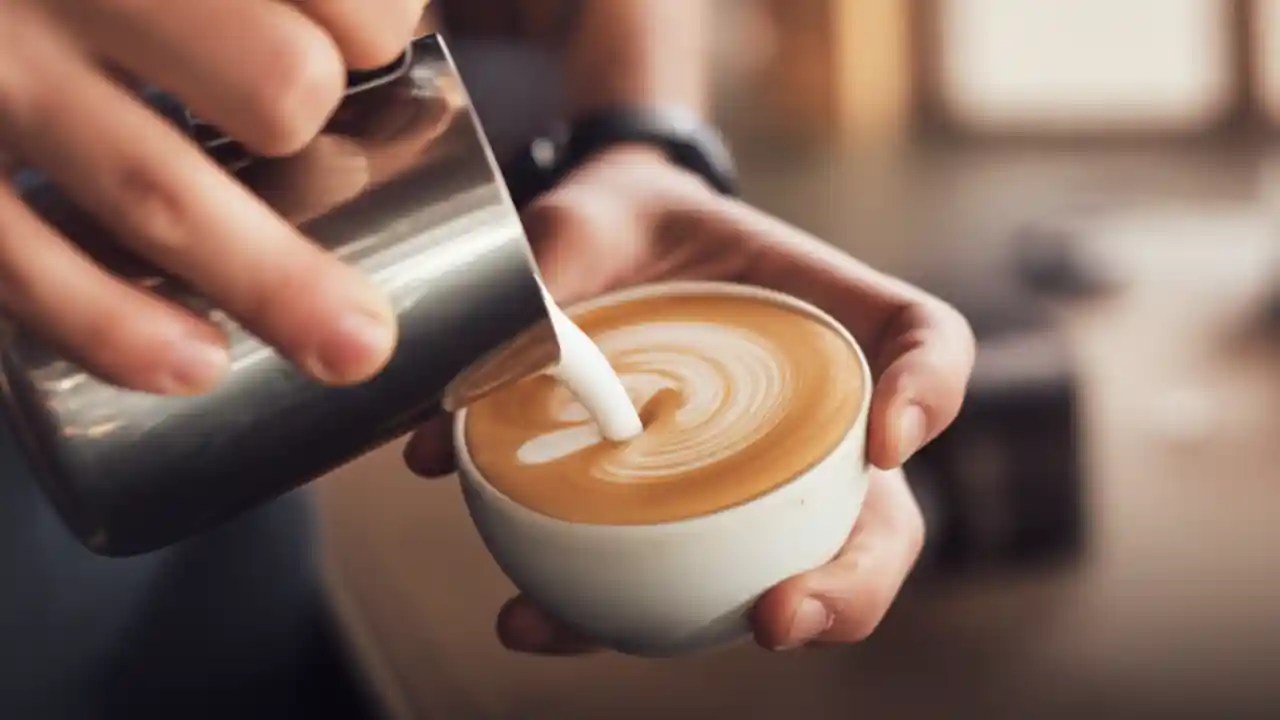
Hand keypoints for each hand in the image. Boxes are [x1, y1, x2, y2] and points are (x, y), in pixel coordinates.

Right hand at [0, 1, 427, 394]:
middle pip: (271, 80)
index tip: (372, 40)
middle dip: (312, 118)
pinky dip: (112, 324)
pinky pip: (17, 262)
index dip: (374, 19)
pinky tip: (193, 365)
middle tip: (311, 135)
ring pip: (159, 190)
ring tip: (352, 347)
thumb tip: (382, 16)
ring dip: (274, 282)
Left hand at [405, 145, 974, 651]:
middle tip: (780, 617)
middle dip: (851, 584)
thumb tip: (472, 376)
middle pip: (881, 517)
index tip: (887, 441)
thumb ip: (547, 271)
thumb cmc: (621, 227)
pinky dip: (604, 619)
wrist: (594, 253)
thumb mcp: (588, 221)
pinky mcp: (686, 516)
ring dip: (732, 631)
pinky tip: (528, 620)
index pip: (926, 343)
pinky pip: (672, 583)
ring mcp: (757, 478)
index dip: (931, 394)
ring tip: (636, 643)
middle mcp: (812, 415)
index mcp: (824, 315)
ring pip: (789, 572)